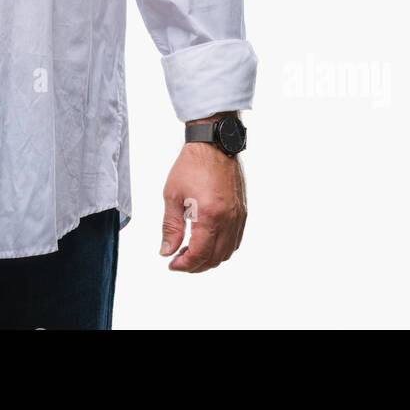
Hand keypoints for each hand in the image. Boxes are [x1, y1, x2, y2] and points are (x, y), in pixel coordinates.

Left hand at [160, 134, 246, 271]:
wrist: (214, 145)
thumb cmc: (192, 165)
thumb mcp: (172, 196)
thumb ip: (170, 227)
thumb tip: (166, 251)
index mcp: (209, 215)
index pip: (199, 254)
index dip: (184, 265)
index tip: (172, 264)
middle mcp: (228, 218)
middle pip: (214, 258)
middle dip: (195, 265)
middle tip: (178, 260)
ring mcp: (238, 216)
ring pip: (227, 252)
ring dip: (209, 259)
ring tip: (191, 253)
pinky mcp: (242, 212)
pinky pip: (235, 240)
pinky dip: (222, 249)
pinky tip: (207, 243)